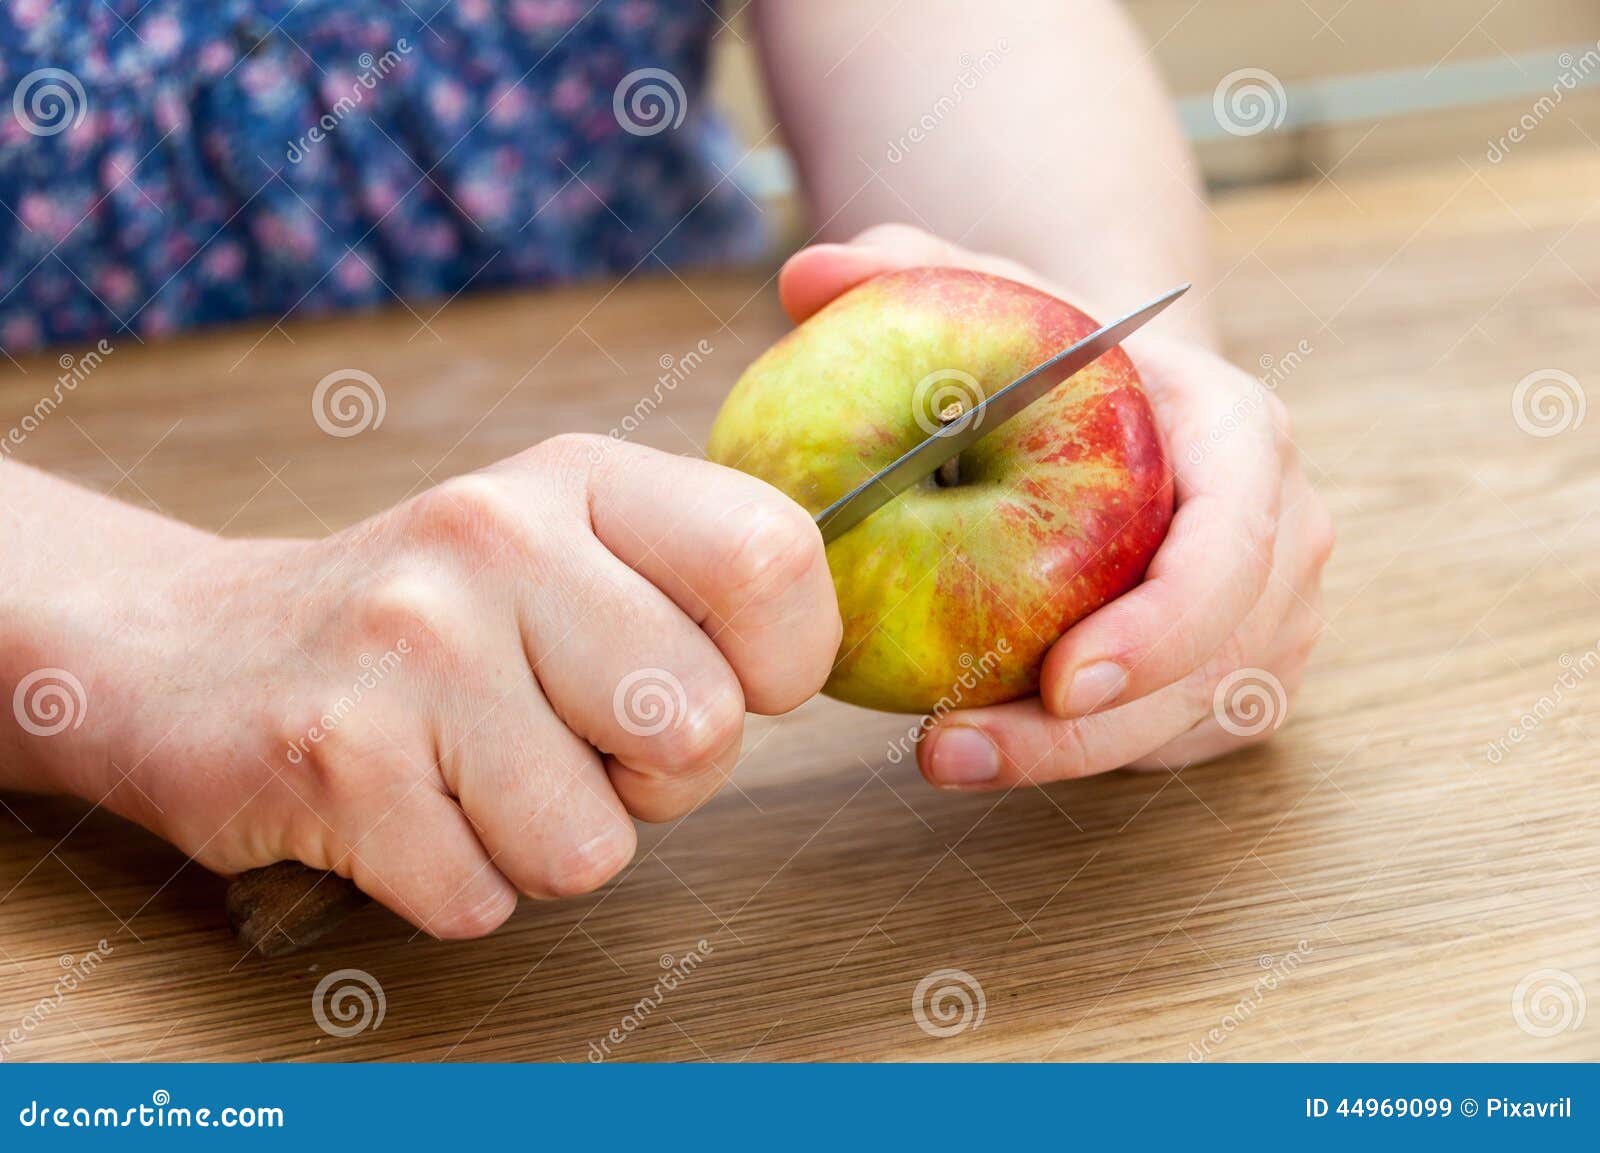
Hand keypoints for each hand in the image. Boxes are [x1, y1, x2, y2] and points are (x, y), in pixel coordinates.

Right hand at [22, 437, 838, 936]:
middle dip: (657, 778)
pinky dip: (459, 882)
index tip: (725, 679)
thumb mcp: (566, 542)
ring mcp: (410, 645)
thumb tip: (815, 662)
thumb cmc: (431, 621)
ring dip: (549, 837)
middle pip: (701, 728)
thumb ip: (696, 583)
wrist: (197, 651)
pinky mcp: (335, 759)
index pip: (775, 559)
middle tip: (569, 735)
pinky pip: (486, 896)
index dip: (781, 661)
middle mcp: (496, 536)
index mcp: (581, 475)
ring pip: (595, 842)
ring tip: (478, 768)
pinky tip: (409, 807)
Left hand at [779, 225, 1332, 786]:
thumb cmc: (1057, 357)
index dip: (1167, 624)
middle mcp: (1280, 535)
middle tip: (955, 748)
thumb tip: (801, 276)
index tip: (1064, 679)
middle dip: (1092, 731)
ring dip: (1067, 760)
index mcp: (1244, 437)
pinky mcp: (1232, 676)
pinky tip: (983, 750)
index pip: (1235, 544)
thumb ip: (910, 270)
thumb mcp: (995, 296)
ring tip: (942, 757)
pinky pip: (1167, 740)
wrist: (1121, 406)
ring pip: (1186, 722)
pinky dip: (1080, 758)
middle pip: (1215, 664)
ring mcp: (1267, 616)